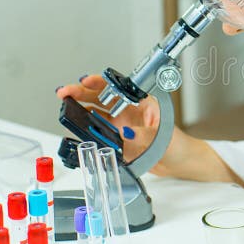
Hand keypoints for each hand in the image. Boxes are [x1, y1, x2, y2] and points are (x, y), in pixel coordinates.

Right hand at [55, 74, 173, 175]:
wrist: (179, 162)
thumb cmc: (177, 144)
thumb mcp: (163, 137)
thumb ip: (144, 135)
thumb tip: (126, 134)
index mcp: (141, 102)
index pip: (118, 87)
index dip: (100, 82)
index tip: (86, 80)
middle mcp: (128, 111)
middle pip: (100, 97)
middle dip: (81, 92)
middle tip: (64, 92)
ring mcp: (120, 125)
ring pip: (94, 113)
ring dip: (79, 109)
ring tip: (65, 107)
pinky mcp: (116, 140)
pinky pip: (96, 133)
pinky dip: (84, 130)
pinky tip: (74, 127)